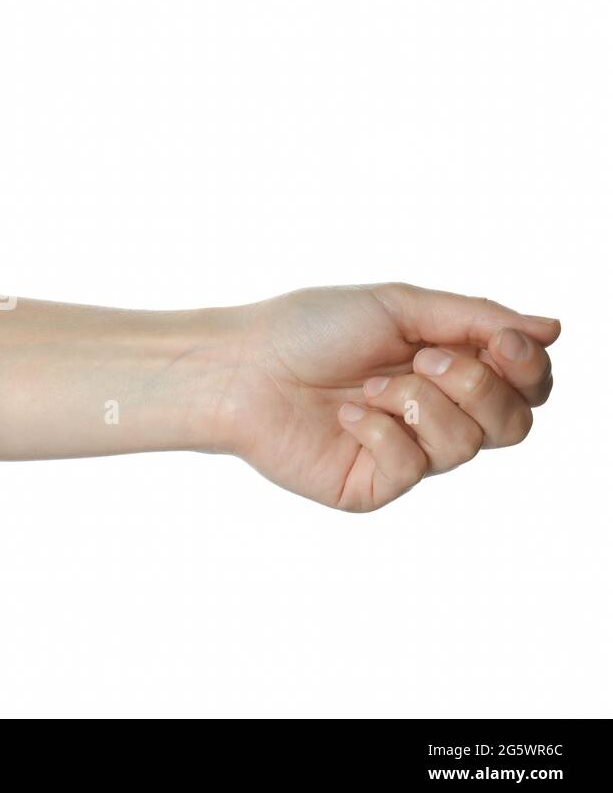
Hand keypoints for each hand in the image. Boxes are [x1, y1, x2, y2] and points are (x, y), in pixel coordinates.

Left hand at [213, 283, 558, 511]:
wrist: (242, 365)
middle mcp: (435, 415)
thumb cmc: (311, 329)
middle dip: (477, 387)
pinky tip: (344, 414)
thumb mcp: (400, 306)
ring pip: (465, 444)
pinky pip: (411, 467)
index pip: (527, 385)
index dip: (529, 370)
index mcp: (448, 369)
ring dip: (417, 402)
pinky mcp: (372, 485)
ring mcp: (406, 453)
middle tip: (422, 359)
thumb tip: (551, 329)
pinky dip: (380, 430)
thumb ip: (476, 318)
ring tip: (368, 385)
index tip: (503, 344)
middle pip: (515, 424)